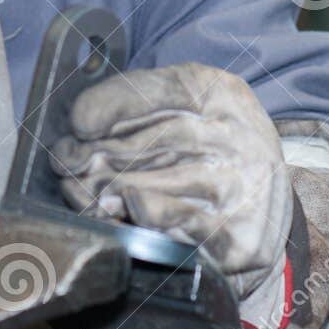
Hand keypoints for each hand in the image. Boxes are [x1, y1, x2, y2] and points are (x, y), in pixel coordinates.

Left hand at [49, 63, 292, 302]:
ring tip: (78, 191)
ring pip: (166, 181)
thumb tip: (79, 132)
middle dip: (101, 152)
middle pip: (158, 139)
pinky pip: (186, 224)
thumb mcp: (188, 112)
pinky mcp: (243, 238)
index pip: (165, 89)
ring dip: (110, 188)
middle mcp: (241, 136)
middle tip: (65, 162)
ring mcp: (246, 187)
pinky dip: (151, 216)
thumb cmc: (209, 154)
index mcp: (223, 94)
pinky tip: (126, 208)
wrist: (264, 216)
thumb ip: (140, 110)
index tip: (78, 121)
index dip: (115, 104)